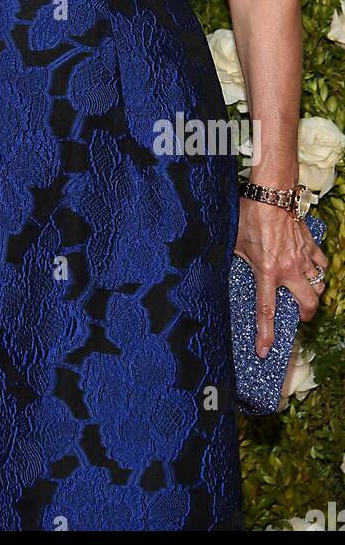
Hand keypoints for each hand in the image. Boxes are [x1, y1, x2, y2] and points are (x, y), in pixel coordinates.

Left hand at [234, 197, 327, 357]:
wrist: (271, 193)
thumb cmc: (249, 215)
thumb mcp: (234, 241)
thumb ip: (235, 259)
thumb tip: (223, 266)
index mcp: (267, 271)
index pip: (266, 310)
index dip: (265, 334)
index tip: (265, 351)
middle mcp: (289, 268)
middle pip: (307, 303)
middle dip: (304, 314)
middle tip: (297, 315)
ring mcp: (303, 257)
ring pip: (319, 285)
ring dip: (312, 292)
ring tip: (302, 293)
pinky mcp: (310, 244)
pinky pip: (322, 263)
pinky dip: (319, 269)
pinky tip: (311, 268)